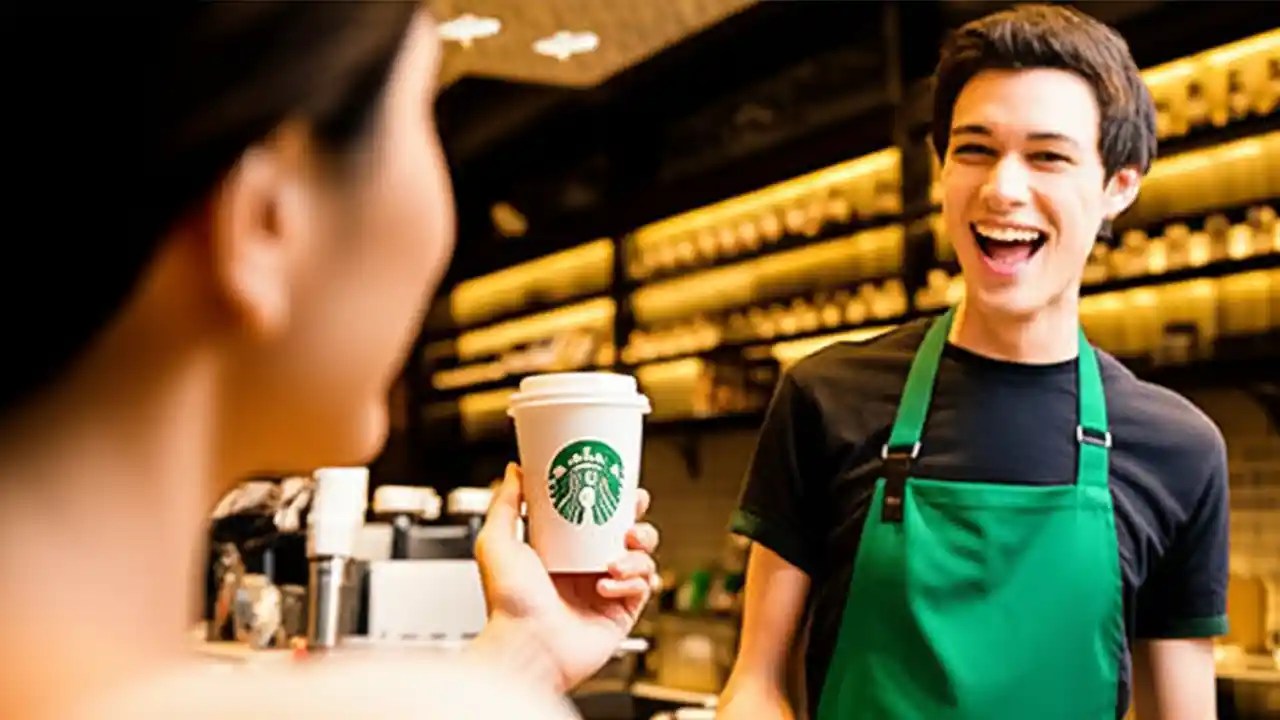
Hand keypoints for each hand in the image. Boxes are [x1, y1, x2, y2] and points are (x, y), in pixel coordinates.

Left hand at [473, 463, 660, 692]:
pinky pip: (641, 588)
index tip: (617, 487)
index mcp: (560, 552)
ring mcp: (604, 592)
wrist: (525, 646)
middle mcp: (584, 571)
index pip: (595, 519)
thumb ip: (505, 503)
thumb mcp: (496, 541)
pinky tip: (607, 586)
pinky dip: (630, 582)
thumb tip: (515, 472)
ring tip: (616, 558)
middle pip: (626, 536)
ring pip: (641, 560)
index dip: (611, 502)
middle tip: (630, 522)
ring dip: (636, 554)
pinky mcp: (619, 614)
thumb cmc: (508, 604)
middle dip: (636, 524)